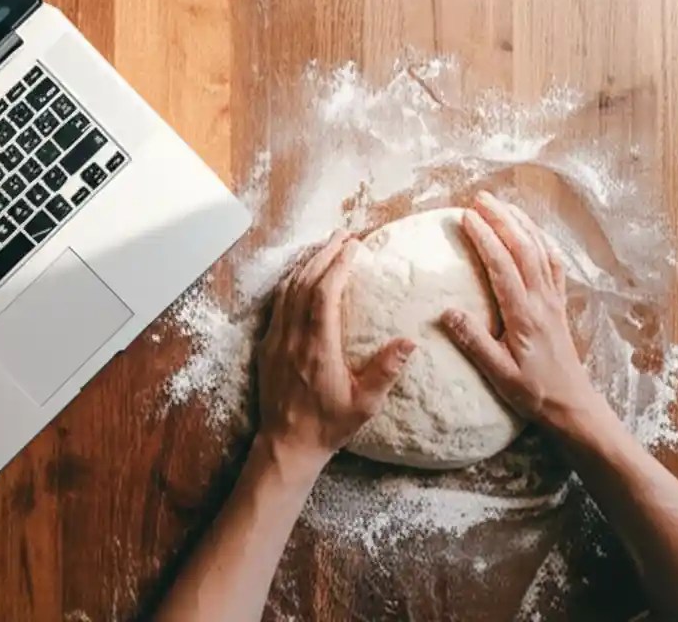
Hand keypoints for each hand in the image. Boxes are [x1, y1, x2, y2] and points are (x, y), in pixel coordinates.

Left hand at [256, 230, 415, 472]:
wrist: (286, 444)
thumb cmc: (328, 426)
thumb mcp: (364, 404)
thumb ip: (385, 371)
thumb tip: (410, 341)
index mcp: (317, 348)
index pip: (324, 294)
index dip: (338, 265)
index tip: (355, 246)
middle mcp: (292, 338)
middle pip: (304, 283)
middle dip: (324, 253)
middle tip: (344, 234)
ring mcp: (276, 340)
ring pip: (287, 289)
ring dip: (306, 263)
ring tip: (326, 246)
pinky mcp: (267, 346)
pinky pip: (277, 303)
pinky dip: (290, 282)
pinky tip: (301, 275)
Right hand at [441, 192, 615, 438]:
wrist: (572, 405)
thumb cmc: (533, 392)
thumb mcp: (498, 373)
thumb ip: (474, 342)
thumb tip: (447, 313)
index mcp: (524, 314)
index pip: (503, 266)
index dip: (485, 238)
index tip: (466, 217)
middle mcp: (542, 300)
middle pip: (524, 248)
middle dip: (502, 219)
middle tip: (480, 198)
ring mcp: (554, 300)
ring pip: (541, 250)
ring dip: (522, 223)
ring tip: (502, 204)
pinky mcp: (559, 305)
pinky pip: (554, 264)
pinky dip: (543, 241)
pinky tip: (534, 232)